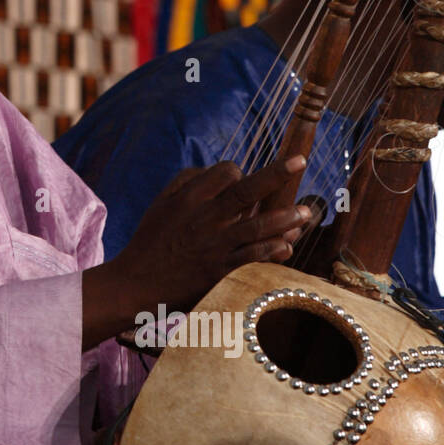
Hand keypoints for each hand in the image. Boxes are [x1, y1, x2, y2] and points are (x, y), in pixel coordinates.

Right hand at [117, 157, 311, 311]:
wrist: (136, 283)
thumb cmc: (150, 240)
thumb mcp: (161, 203)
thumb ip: (185, 182)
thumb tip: (215, 170)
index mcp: (189, 198)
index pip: (225, 172)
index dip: (240, 172)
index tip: (244, 179)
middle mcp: (205, 218)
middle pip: (247, 191)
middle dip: (276, 174)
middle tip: (299, 161)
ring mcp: (214, 244)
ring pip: (257, 226)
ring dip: (285, 217)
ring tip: (306, 212)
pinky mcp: (220, 270)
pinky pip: (252, 256)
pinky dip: (271, 250)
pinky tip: (287, 245)